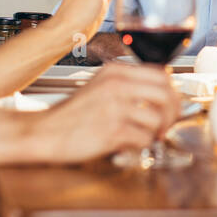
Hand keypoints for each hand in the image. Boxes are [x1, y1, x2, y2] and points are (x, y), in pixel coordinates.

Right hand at [38, 63, 181, 162]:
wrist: (44, 132)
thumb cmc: (71, 115)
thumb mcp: (99, 87)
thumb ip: (127, 85)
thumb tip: (162, 95)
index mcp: (115, 71)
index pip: (161, 74)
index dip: (172, 92)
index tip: (170, 105)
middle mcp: (117, 85)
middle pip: (166, 94)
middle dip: (172, 113)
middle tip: (166, 125)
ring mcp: (115, 107)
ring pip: (157, 118)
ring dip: (155, 132)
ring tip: (143, 136)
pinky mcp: (112, 131)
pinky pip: (144, 138)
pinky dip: (142, 145)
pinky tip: (129, 144)